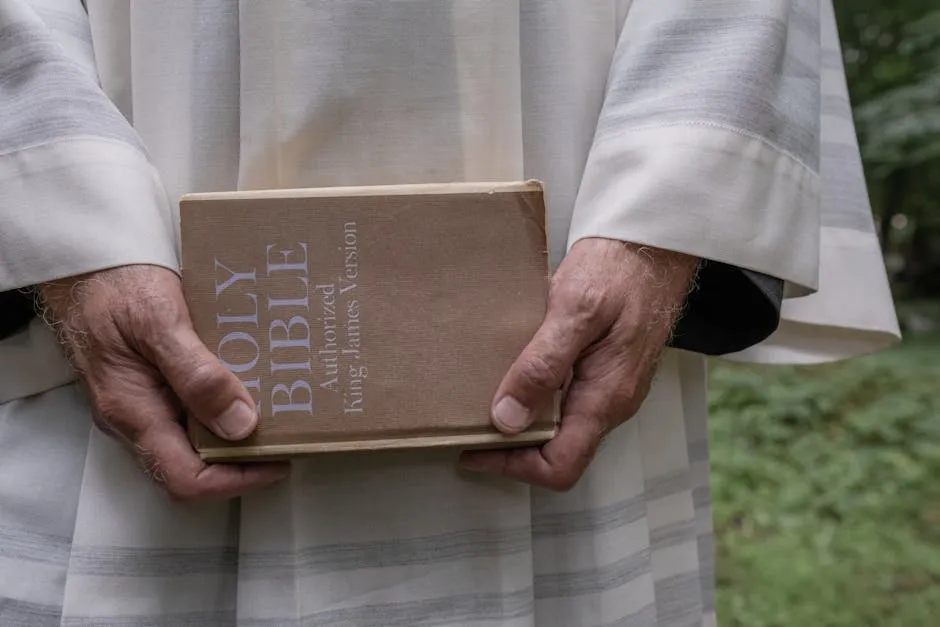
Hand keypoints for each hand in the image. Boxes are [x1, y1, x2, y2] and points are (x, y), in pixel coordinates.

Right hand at [41, 265, 288, 500]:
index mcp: (134, 412)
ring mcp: (141, 398)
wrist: (78, 256)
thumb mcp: (159, 322)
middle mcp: (136, 416)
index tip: (282, 461)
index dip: (238, 480)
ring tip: (281, 406)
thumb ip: (197, 375)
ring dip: (236, 427)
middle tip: (290, 431)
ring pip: (194, 435)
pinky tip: (251, 378)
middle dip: (244, 456)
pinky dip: (223, 400)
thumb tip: (241, 426)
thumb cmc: (113, 284)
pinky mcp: (148, 378)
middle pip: (194, 463)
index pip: (187, 478)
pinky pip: (189, 405)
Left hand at [459, 238, 698, 490]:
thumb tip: (507, 419)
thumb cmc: (620, 271)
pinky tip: (513, 368)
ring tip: (482, 395)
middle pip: (557, 450)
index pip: (560, 465)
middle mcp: (610, 402)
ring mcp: (609, 387)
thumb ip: (542, 366)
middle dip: (511, 445)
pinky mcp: (604, 368)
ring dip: (522, 417)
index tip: (472, 449)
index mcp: (605, 398)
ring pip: (560, 424)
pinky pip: (566, 397)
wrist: (655, 244)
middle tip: (469, 421)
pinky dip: (535, 393)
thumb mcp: (574, 312)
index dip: (512, 466)